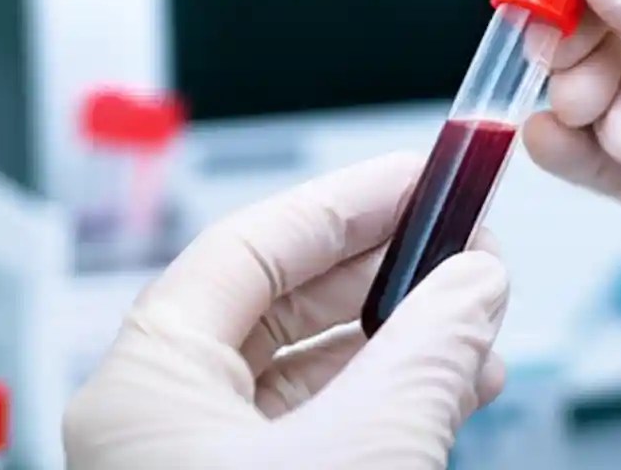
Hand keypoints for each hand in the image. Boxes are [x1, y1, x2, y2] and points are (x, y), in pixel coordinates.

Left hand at [63, 154, 508, 468]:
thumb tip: (475, 282)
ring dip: (402, 342)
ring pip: (308, 371)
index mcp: (144, 388)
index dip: (344, 204)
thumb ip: (428, 352)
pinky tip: (451, 386)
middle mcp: (160, 421)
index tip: (418, 178)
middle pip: (281, 302)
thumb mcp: (365, 449)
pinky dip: (388, 401)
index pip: (247, 248)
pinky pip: (319, 428)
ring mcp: (200, 463)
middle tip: (461, 247)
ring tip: (473, 322)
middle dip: (387, 273)